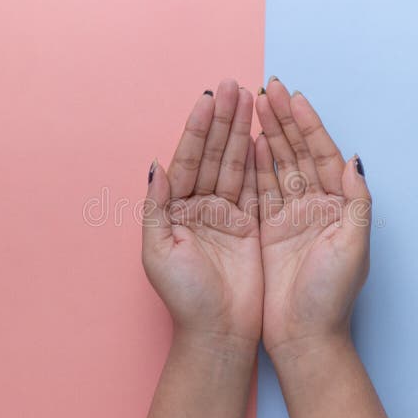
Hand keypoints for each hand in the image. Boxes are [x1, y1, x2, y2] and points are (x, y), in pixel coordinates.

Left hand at [142, 79, 262, 345]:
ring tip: (250, 100)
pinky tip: (262, 135)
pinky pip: (253, 186)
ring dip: (240, 132)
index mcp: (174, 210)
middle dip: (223, 121)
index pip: (187, 160)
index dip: (198, 129)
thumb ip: (156, 207)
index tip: (209, 99)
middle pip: (212, 155)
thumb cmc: (185, 297)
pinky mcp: (250, 225)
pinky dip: (258, 161)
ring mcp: (226, 215)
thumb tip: (155, 165)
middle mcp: (199, 207)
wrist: (220, 331)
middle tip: (234, 86)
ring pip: (234, 164)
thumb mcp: (158, 251)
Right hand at [254, 78, 371, 356]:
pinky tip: (250, 144)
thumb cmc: (329, 297)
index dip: (308, 125)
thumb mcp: (352, 248)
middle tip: (268, 89)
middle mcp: (316, 207)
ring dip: (269, 135)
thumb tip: (355, 160)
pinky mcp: (269, 231)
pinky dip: (256, 166)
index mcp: (339, 208)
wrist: (303, 337)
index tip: (294, 97)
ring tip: (255, 107)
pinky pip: (261, 190)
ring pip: (279, 167)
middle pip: (299, 154)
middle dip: (285, 121)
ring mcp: (291, 218)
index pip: (323, 155)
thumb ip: (356, 202)